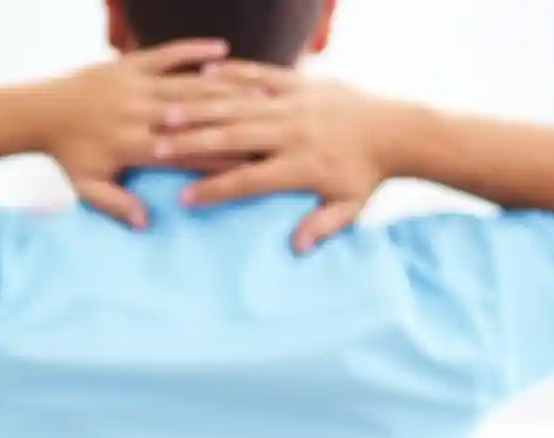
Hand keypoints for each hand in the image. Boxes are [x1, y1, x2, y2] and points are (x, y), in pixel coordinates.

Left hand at [44, 39, 242, 228]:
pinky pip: (167, 54)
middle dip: (233, 122)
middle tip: (270, 124)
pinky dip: (194, 50)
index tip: (253, 164)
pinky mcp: (129, 63)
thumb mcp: (87, 188)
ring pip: (186, 86)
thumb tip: (145, 223)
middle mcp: (139, 113)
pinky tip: (222, 50)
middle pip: (195, 119)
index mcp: (133, 146)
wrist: (38, 112)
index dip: (219, 160)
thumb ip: (116, 206)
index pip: (185, 155)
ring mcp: (135, 85)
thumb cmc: (67, 155)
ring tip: (259, 89)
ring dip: (223, 87)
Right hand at [156, 62, 394, 252]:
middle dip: (194, 142)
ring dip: (203, 107)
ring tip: (168, 112)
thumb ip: (322, 226)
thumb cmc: (366, 176)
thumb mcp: (349, 208)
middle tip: (157, 147)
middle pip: (235, 137)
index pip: (250, 180)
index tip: (185, 200)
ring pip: (241, 104)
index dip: (216, 191)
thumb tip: (297, 248)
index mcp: (302, 166)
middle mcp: (294, 131)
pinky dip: (235, 73)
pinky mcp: (301, 82)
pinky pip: (263, 74)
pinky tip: (205, 73)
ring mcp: (295, 103)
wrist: (396, 130)